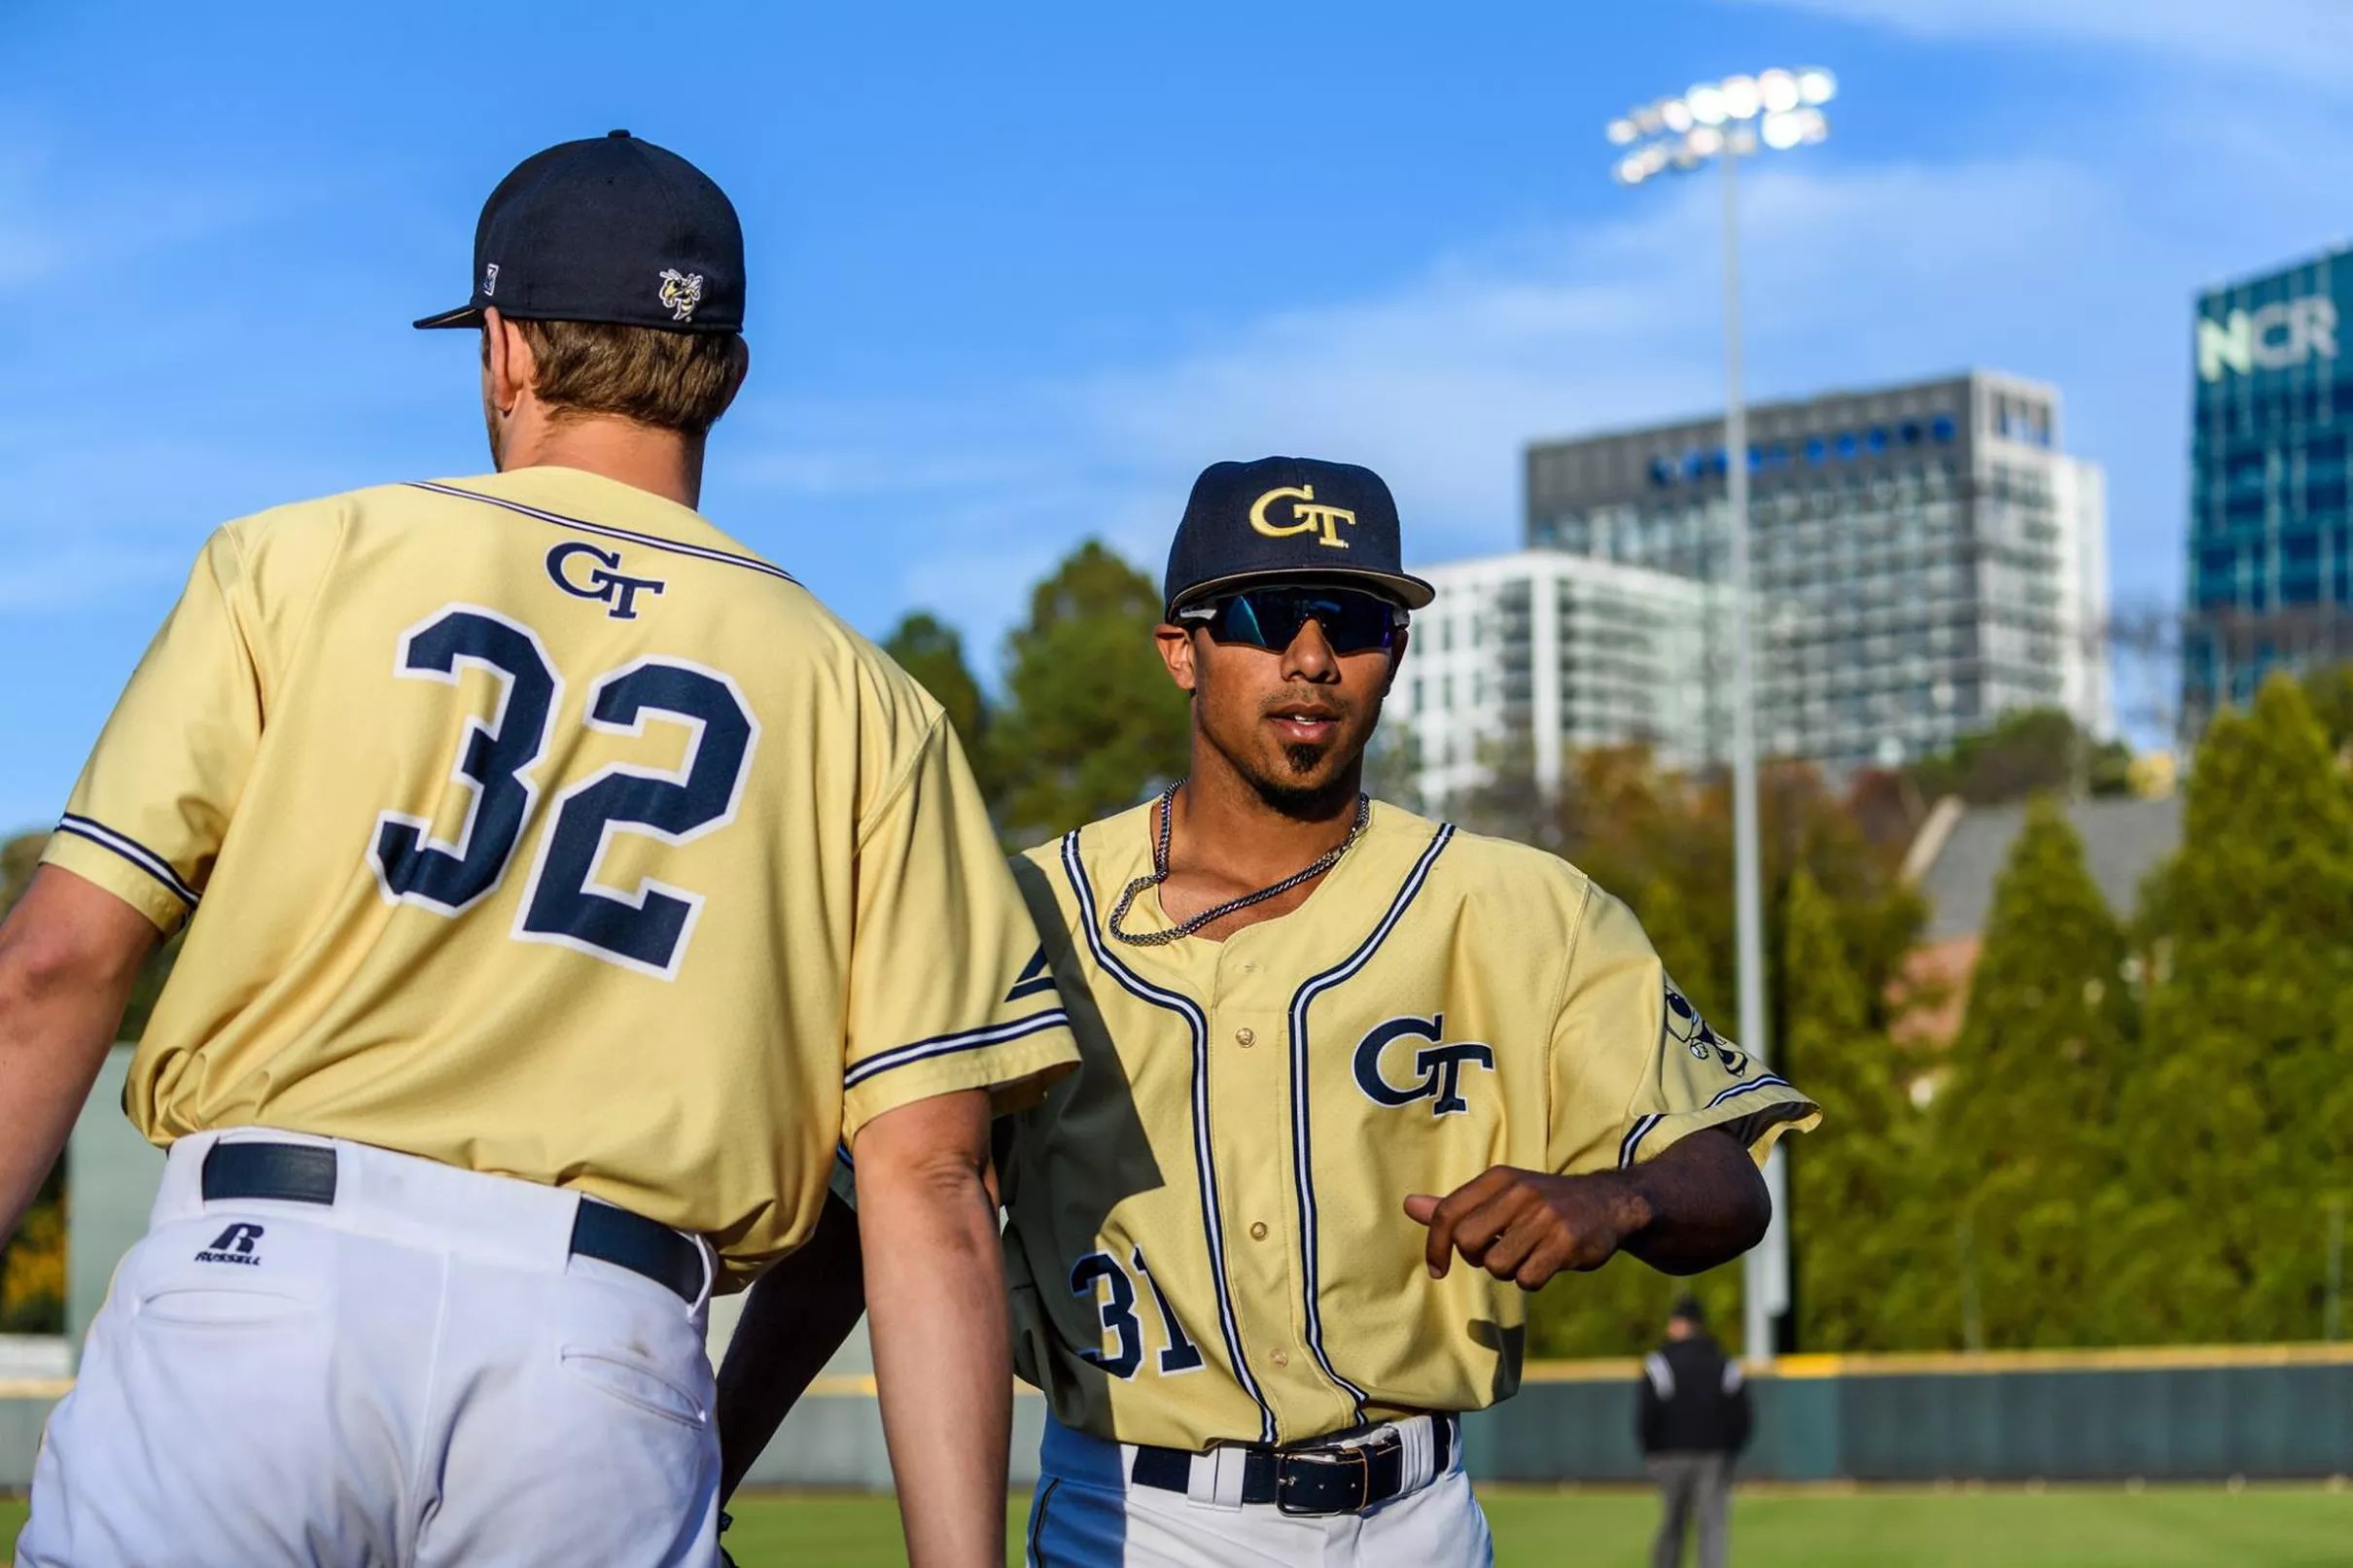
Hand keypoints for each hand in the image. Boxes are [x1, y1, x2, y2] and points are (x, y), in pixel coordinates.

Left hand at [1403, 1166, 1649, 1289]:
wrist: (1608, 1202)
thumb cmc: (1542, 1203)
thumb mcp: (1500, 1194)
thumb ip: (1455, 1204)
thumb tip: (1409, 1206)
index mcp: (1498, 1178)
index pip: (1448, 1214)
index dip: (1435, 1246)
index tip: (1437, 1269)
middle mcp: (1519, 1192)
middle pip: (1468, 1244)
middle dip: (1478, 1258)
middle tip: (1500, 1252)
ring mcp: (1544, 1216)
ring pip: (1497, 1266)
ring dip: (1508, 1270)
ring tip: (1527, 1255)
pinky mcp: (1566, 1242)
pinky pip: (1527, 1279)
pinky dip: (1532, 1279)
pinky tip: (1546, 1263)